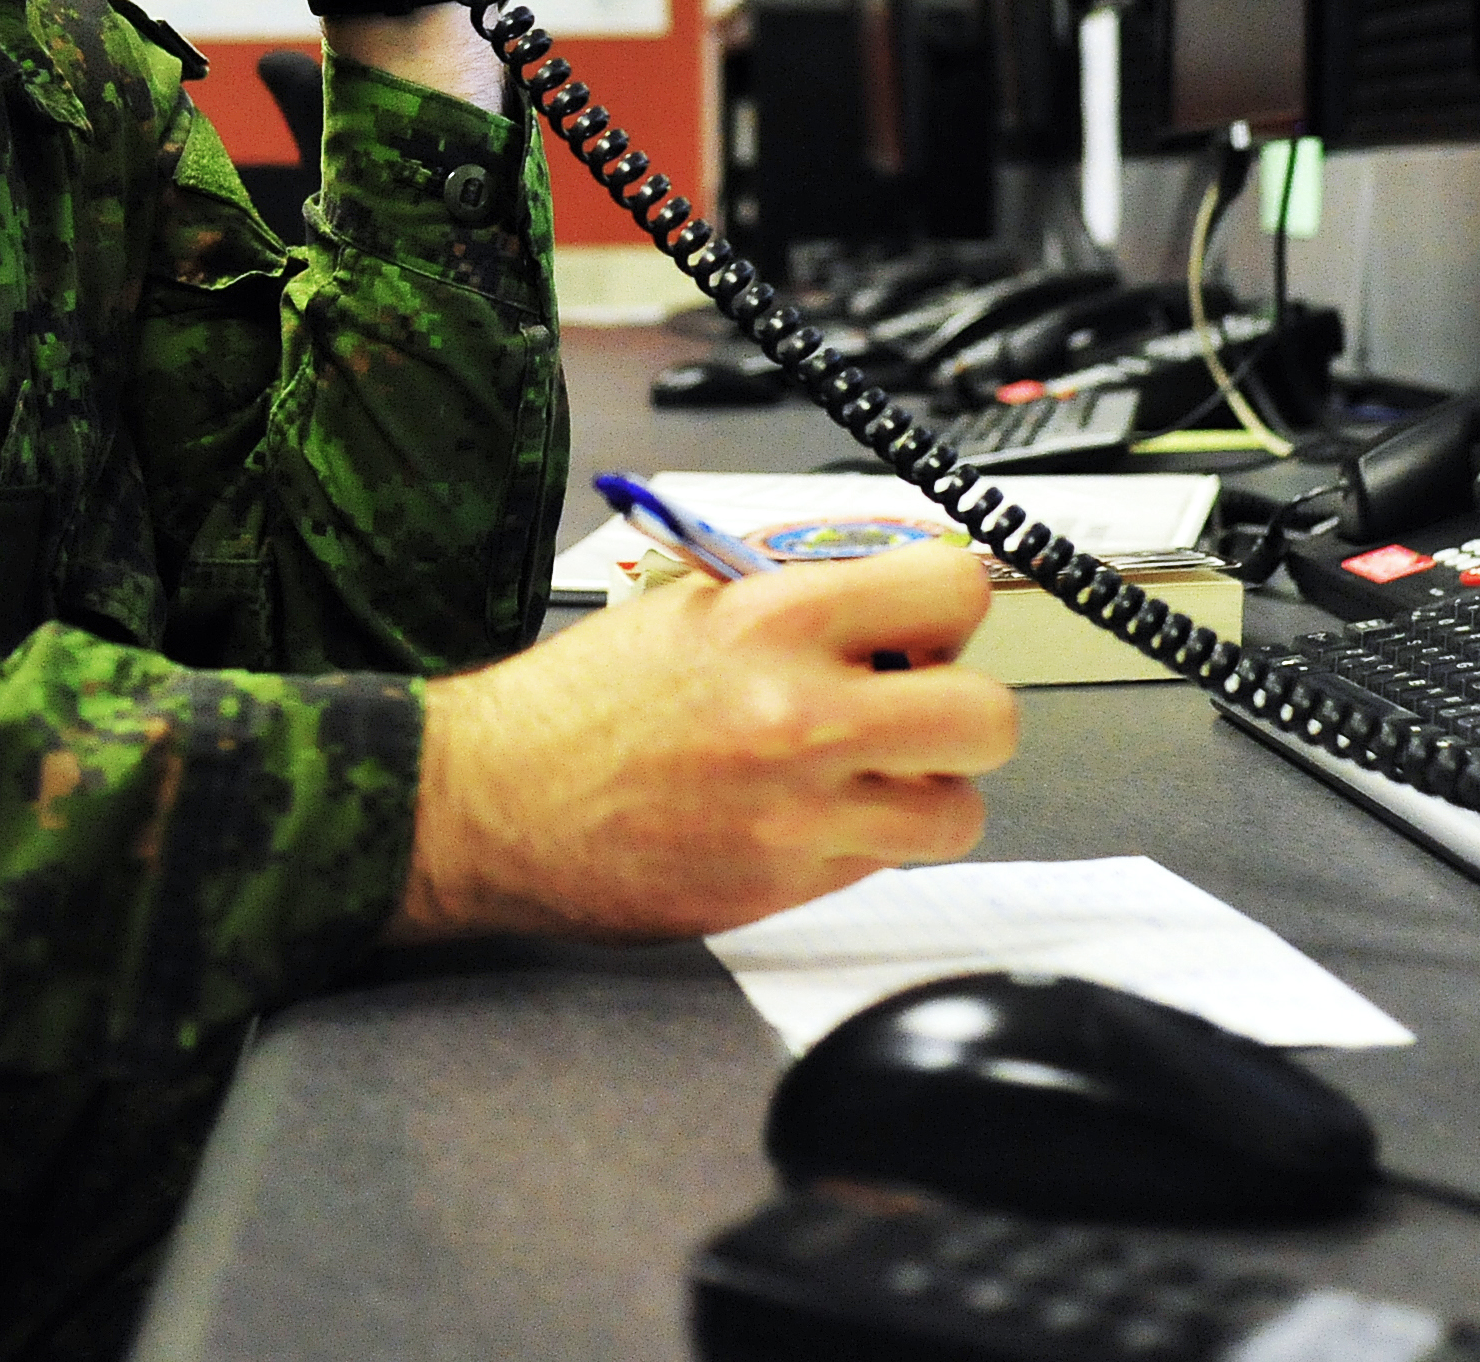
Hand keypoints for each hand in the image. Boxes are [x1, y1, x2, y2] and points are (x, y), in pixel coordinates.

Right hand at [387, 544, 1018, 944]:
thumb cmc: (579, 702)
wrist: (492, 800)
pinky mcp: (781, 889)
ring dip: (931, 791)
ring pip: (957, 811)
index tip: (932, 624)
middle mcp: (799, 715)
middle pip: (987, 716)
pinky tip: (807, 816)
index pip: (952, 591)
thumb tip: (897, 608)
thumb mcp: (693, 604)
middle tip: (921, 707)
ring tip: (874, 774)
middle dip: (967, 710)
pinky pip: (882, 863)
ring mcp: (797, 813)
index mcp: (775, 621)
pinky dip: (865, 840)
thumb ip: (804, 601)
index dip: (951, 609)